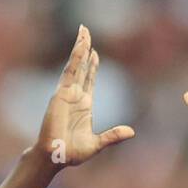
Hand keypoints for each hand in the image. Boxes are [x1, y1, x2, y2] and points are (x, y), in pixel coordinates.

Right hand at [35, 25, 134, 166]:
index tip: (94, 52)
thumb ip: (113, 135)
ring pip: (76, 65)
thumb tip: (131, 132)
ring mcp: (67, 93)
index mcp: (84, 105)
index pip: (89, 79)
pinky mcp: (61, 93)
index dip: (92, 65)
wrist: (56, 155)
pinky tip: (81, 45)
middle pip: (82, 67)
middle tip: (86, 32)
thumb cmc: (72, 153)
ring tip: (84, 31)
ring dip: (80, 47)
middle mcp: (75, 96)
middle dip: (85, 50)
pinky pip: (70, 71)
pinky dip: (76, 57)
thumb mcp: (97, 143)